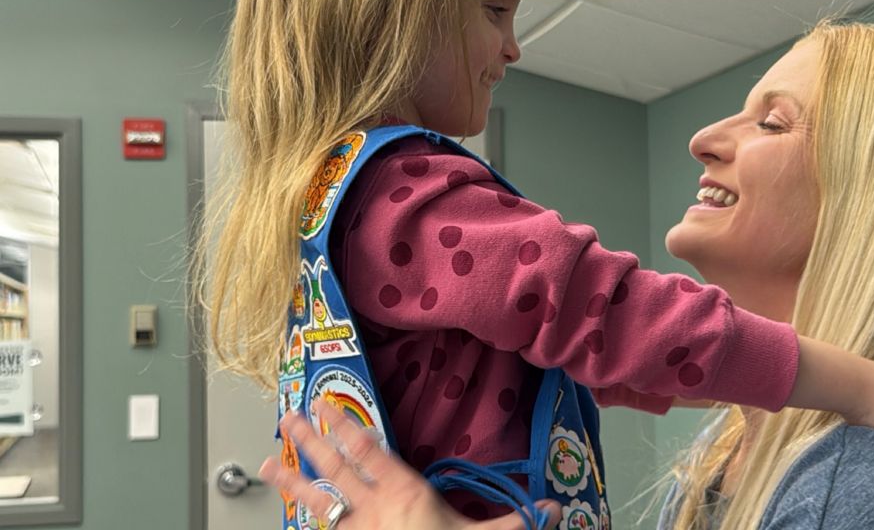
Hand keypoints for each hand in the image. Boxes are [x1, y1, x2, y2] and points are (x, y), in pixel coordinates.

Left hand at [260, 401, 559, 529]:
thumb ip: (518, 523)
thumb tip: (556, 510)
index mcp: (406, 495)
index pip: (370, 452)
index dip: (347, 427)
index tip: (326, 406)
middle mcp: (374, 511)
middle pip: (335, 468)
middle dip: (310, 441)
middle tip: (289, 417)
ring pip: (319, 503)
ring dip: (292, 482)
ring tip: (267, 465)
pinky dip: (310, 524)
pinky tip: (294, 519)